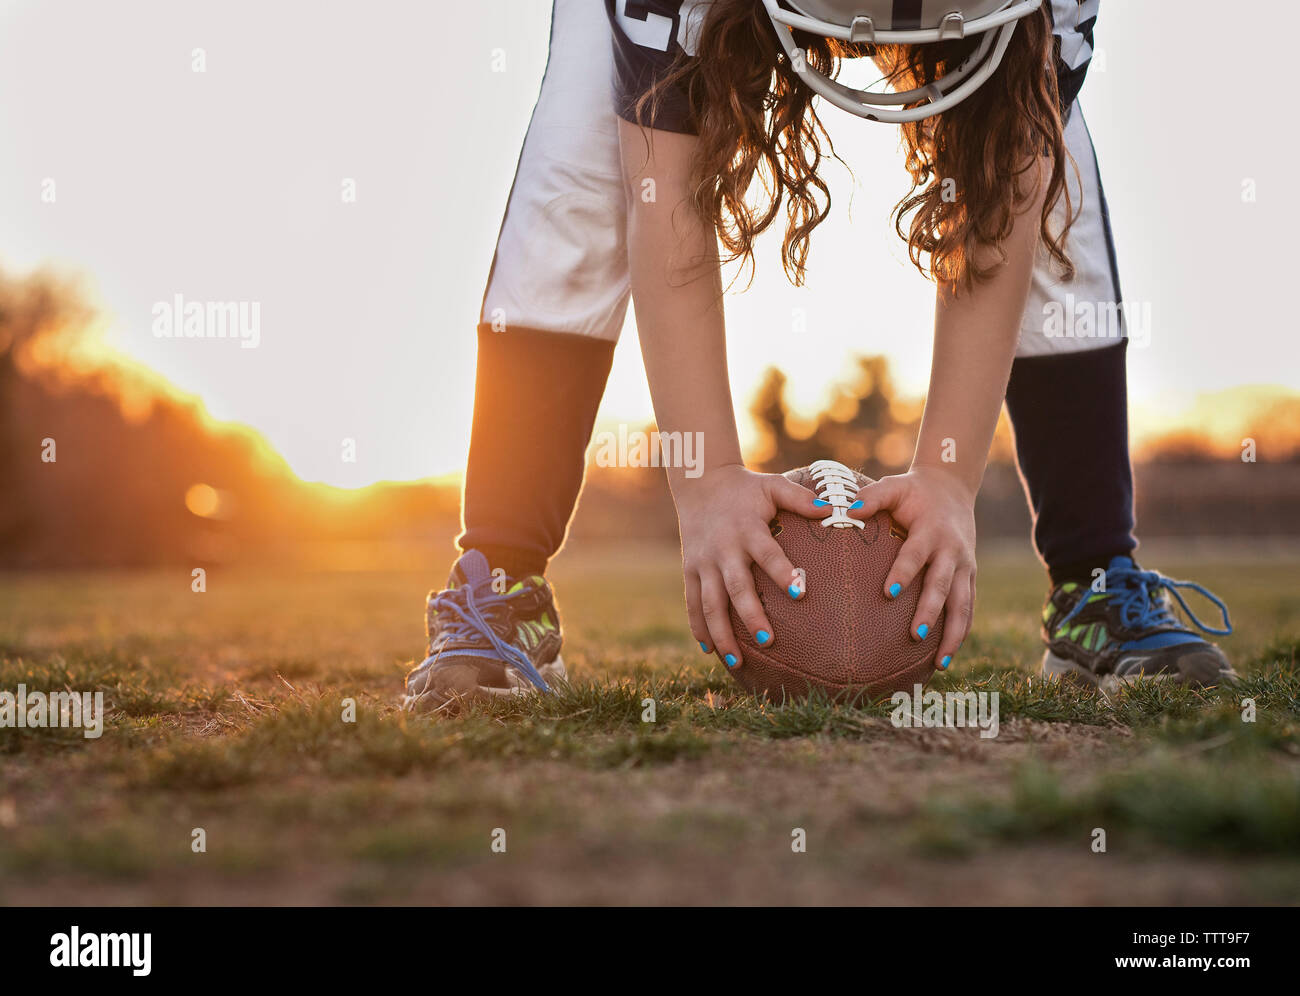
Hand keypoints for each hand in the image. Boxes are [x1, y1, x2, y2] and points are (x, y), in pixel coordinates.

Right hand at [674, 463, 827, 668]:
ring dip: (722, 634)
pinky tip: (710, 651)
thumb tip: (832, 508)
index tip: (801, 593)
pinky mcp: (690, 570)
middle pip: (737, 588)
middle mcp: (724, 549)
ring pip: (710, 603)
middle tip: (769, 641)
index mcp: (747, 530)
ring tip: (738, 663)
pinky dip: (699, 627)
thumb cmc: (745, 488)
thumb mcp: (772, 486)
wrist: (699, 481)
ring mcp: (704, 562)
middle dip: (751, 616)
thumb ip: (800, 498)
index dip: (783, 572)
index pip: (767, 554)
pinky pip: (692, 603)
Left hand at [850, 465, 976, 667]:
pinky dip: (961, 632)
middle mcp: (952, 551)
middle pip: (942, 585)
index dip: (903, 572)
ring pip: (962, 604)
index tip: (888, 593)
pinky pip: (968, 608)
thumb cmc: (914, 491)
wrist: (953, 487)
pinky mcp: (970, 576)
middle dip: (930, 611)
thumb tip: (847, 511)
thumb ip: (872, 497)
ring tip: (939, 663)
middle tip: (914, 635)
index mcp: (931, 530)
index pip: (915, 555)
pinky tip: (947, 657)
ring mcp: (965, 566)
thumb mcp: (894, 486)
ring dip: (952, 634)